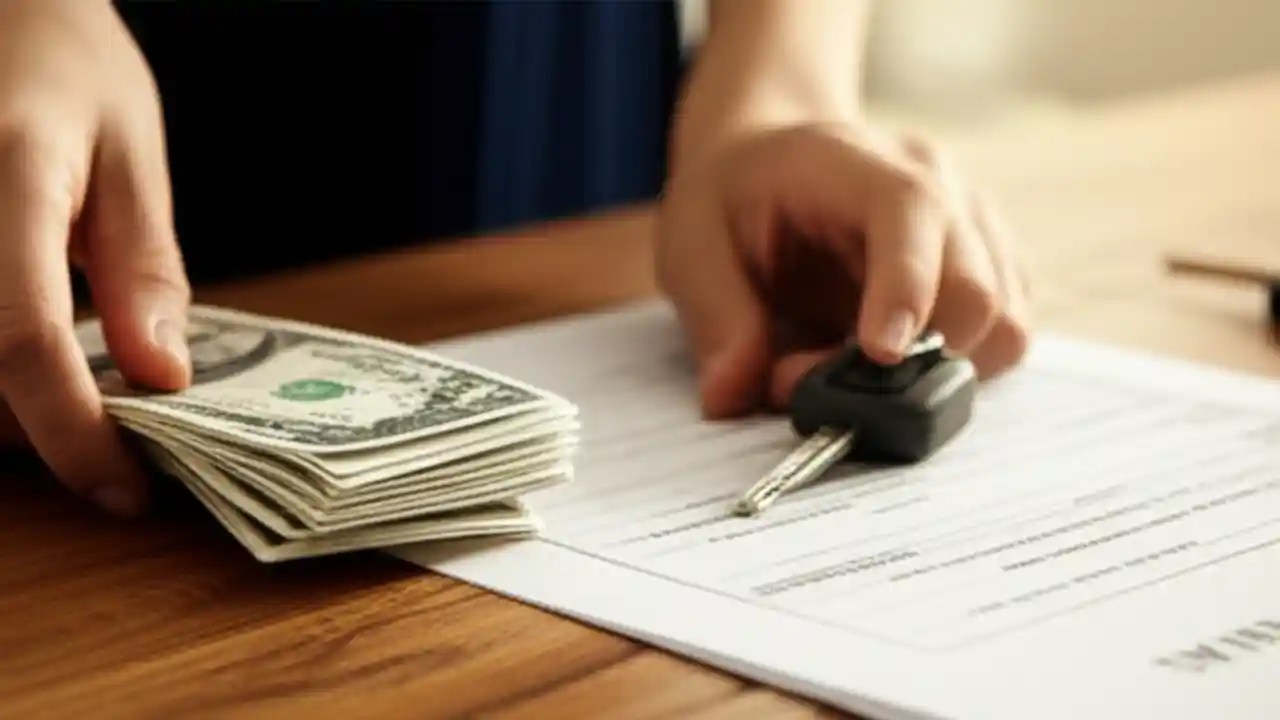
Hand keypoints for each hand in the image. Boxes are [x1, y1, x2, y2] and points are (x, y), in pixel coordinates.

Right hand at [0, 1, 190, 514]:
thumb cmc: (60, 61)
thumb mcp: (129, 151)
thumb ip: (142, 268)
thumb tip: (162, 380)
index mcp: (6, 182)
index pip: (24, 345)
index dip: (74, 438)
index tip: (128, 492)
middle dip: (43, 432)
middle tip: (118, 433)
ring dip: (2, 408)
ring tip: (71, 388)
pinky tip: (18, 349)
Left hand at [656, 123, 1030, 417]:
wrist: (774, 161)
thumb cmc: (734, 196)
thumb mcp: (691, 242)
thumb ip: (716, 316)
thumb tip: (733, 395)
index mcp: (859, 164)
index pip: (912, 212)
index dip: (907, 287)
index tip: (881, 354)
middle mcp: (938, 185)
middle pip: (977, 288)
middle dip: (907, 362)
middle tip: (810, 379)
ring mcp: (974, 225)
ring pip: (1003, 326)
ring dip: (934, 375)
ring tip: (847, 368)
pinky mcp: (990, 268)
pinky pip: (1002, 339)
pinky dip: (953, 371)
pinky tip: (888, 360)